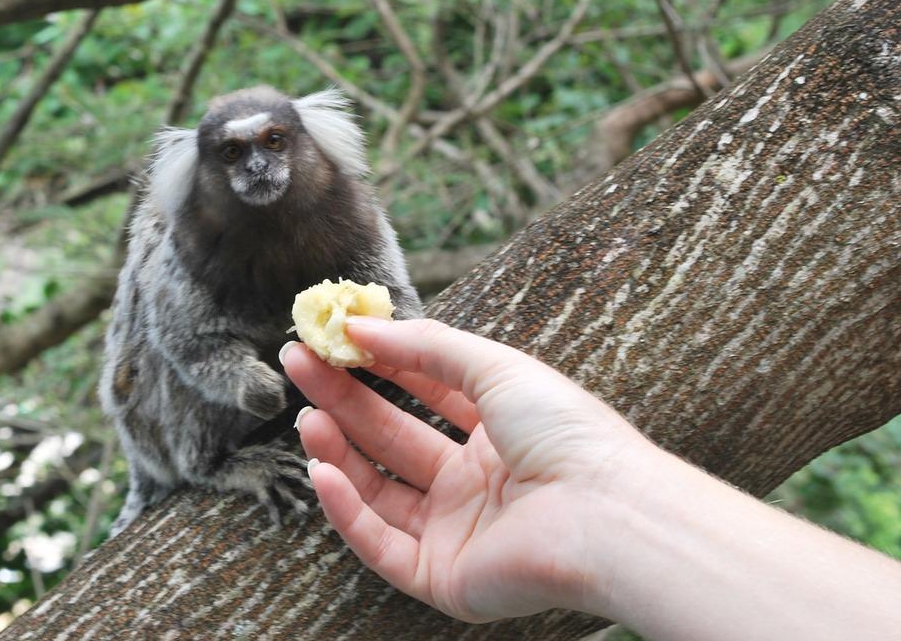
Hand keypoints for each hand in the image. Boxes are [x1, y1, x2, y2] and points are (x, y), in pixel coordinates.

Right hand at [281, 317, 656, 622]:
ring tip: (307, 417)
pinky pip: (381, 546)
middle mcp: (472, 485)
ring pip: (378, 492)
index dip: (375, 366)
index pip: (421, 395)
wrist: (606, 513)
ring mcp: (456, 532)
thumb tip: (357, 326)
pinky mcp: (443, 577)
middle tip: (298, 364)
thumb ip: (423, 347)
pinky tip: (323, 471)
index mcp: (495, 435)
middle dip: (343, 401)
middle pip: (390, 439)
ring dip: (338, 453)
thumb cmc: (567, 434)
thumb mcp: (495, 368)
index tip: (330, 337)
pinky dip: (348, 511)